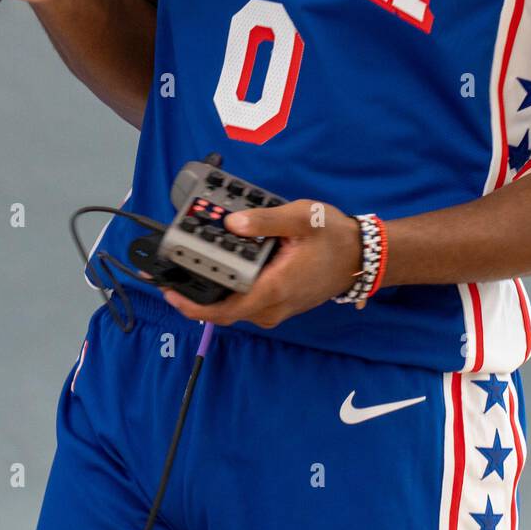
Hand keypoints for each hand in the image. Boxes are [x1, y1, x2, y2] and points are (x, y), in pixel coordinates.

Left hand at [162, 199, 363, 327]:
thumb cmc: (334, 237)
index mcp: (273, 289)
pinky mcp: (281, 304)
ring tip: (196, 261)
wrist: (362, 256)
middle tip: (173, 271)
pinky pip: (247, 301)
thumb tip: (231, 224)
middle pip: (224, 310)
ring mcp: (277, 308)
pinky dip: (231, 287)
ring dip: (214, 289)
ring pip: (235, 306)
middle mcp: (273, 306)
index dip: (191, 306)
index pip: (224, 310)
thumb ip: (264, 222)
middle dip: (196, 294)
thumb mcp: (301, 219)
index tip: (169, 291)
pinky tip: (225, 265)